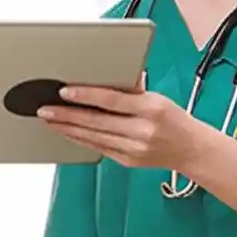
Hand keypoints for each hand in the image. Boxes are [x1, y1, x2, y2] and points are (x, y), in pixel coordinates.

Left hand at [38, 75, 210, 169]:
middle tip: (45, 108)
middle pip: (96, 122)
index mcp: (151, 109)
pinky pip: (98, 148)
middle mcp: (142, 130)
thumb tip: (105, 76)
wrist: (192, 150)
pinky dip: (80, 140)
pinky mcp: (128, 161)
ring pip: (93, 138)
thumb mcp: (156, 97)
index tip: (64, 92)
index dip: (85, 96)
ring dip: (68, 128)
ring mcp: (134, 149)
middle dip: (66, 115)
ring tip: (50, 119)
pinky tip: (67, 132)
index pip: (111, 100)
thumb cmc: (173, 118)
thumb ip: (131, 89)